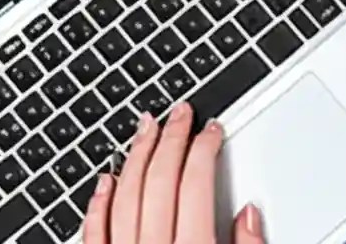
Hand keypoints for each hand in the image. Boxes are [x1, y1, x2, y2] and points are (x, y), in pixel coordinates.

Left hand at [82, 102, 264, 242]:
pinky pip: (94, 231)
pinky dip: (98, 203)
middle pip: (161, 180)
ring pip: (125, 197)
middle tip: (180, 114)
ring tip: (145, 128)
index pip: (197, 184)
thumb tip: (250, 214)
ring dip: (136, 157)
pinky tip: (105, 180)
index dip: (205, 149)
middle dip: (172, 139)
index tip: (212, 129)